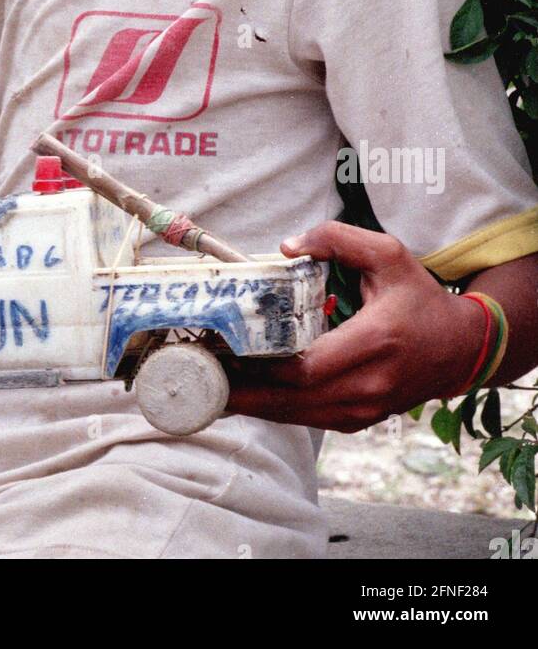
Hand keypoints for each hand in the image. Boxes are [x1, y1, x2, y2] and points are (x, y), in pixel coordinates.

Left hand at [225, 221, 487, 432]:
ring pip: (296, 415)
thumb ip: (337, 238)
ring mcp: (365, 410)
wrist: (461, 348)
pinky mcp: (359, 420)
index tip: (219, 352)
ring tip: (208, 383)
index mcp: (374, 343)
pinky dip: (274, 408)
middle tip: (198, 370)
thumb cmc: (420, 298)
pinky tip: (244, 394)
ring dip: (251, 403)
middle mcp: (369, 385)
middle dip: (242, 389)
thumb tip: (287, 246)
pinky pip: (307, 418)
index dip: (257, 366)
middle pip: (292, 399)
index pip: (305, 367)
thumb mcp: (388, 254)